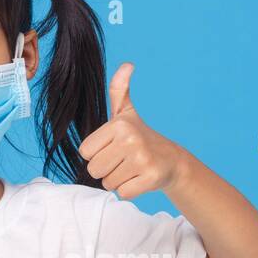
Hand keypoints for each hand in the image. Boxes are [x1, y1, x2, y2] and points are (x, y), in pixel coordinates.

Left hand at [78, 63, 191, 199]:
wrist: (172, 160)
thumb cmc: (141, 136)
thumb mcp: (127, 112)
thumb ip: (119, 89)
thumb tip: (127, 65)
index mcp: (118, 125)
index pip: (85, 152)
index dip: (97, 153)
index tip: (113, 148)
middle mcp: (130, 140)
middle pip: (94, 169)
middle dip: (106, 170)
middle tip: (123, 161)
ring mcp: (141, 159)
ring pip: (108, 183)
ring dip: (117, 180)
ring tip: (131, 169)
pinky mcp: (150, 178)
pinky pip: (123, 193)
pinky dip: (129, 190)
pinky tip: (139, 179)